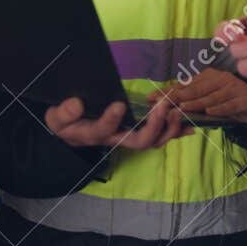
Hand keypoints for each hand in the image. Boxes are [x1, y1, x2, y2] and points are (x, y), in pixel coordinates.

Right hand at [44, 97, 188, 150]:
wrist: (69, 131)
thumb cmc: (63, 122)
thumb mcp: (56, 117)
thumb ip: (64, 112)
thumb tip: (75, 104)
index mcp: (94, 134)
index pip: (104, 131)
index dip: (111, 120)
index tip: (118, 104)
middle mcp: (116, 138)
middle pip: (139, 141)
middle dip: (154, 126)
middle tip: (162, 107)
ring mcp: (129, 136)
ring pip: (154, 140)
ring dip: (168, 127)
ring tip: (177, 111)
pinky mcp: (137, 130)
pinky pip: (160, 134)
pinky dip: (175, 130)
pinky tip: (190, 125)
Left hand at [154, 69, 246, 125]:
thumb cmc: (227, 102)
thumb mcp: (208, 99)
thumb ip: (190, 99)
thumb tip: (165, 102)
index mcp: (208, 76)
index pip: (185, 84)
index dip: (167, 91)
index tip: (151, 98)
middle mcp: (220, 79)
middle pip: (196, 89)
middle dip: (178, 96)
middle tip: (164, 104)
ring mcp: (233, 88)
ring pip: (212, 97)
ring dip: (197, 103)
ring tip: (183, 108)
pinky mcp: (244, 99)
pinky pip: (230, 105)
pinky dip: (220, 109)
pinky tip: (210, 112)